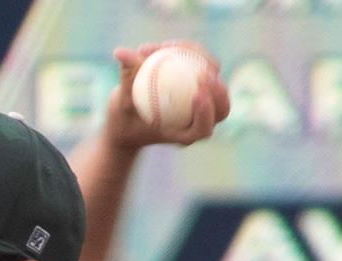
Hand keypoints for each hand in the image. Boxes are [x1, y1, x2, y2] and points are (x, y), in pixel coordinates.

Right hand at [99, 41, 227, 151]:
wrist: (127, 119)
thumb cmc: (122, 120)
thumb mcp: (119, 104)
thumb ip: (125, 82)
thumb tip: (121, 52)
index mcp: (185, 134)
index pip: (203, 128)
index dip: (206, 113)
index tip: (196, 94)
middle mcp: (199, 119)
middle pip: (221, 107)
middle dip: (217, 90)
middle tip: (202, 73)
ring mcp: (202, 102)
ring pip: (215, 82)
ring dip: (202, 63)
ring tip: (178, 50)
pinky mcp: (198, 84)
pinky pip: (201, 66)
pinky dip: (188, 54)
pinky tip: (168, 45)